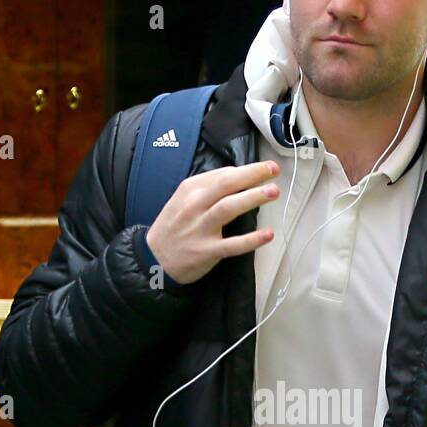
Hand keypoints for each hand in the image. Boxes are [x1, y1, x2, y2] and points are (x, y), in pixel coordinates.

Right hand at [146, 160, 279, 284]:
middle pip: (226, 184)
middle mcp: (194, 206)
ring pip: (228, 208)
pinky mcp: (206, 251)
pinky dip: (251, 240)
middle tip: (273, 169)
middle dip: (252, 174)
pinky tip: (267, 234)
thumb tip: (236, 177)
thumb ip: (207, 189)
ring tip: (273, 192)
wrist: (152, 258)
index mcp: (190, 190)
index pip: (222, 174)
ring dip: (252, 198)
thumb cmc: (173, 228)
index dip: (246, 170)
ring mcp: (200, 229)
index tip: (265, 168)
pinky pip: (232, 245)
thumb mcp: (182, 200)